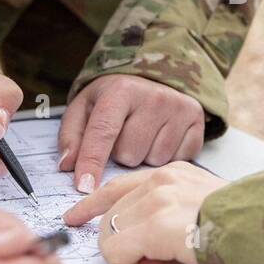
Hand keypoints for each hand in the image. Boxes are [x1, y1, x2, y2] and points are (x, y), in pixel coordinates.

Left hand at [59, 75, 203, 193]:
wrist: (152, 75)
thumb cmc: (114, 98)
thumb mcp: (84, 107)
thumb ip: (71, 136)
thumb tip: (67, 165)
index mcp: (121, 89)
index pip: (103, 132)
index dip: (91, 162)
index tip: (84, 188)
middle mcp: (153, 96)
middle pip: (129, 154)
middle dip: (121, 155)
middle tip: (123, 137)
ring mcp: (178, 107)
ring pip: (153, 160)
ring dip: (144, 157)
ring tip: (143, 136)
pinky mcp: (196, 119)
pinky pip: (177, 159)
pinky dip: (166, 155)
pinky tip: (161, 138)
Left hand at [62, 162, 223, 263]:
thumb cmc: (242, 228)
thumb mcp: (199, 207)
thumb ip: (165, 212)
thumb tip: (141, 240)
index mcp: (172, 172)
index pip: (117, 184)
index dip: (91, 205)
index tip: (75, 218)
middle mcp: (161, 178)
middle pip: (110, 218)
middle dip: (129, 245)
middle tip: (163, 257)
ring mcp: (156, 199)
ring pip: (109, 237)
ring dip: (133, 258)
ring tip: (168, 259)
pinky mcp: (155, 224)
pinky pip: (116, 254)